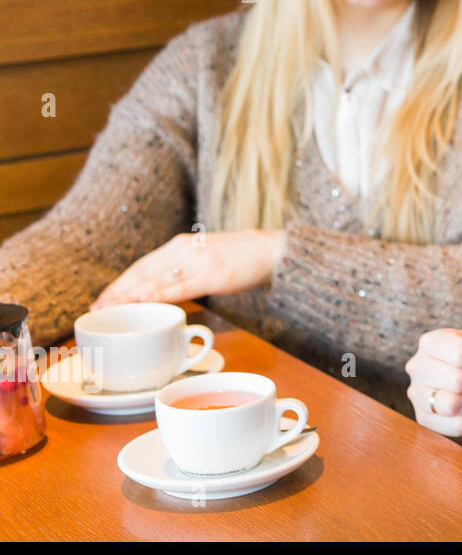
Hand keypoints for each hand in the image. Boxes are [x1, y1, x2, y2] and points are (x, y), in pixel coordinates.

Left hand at [89, 230, 285, 309]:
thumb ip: (184, 267)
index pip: (142, 265)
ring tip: (110, 309)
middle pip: (142, 272)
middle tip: (95, 308)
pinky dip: (157, 295)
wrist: (274, 251)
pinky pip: (178, 287)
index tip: (102, 298)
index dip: (120, 282)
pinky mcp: (212, 274)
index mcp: (181, 245)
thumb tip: (163, 288)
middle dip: (117, 291)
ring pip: (155, 280)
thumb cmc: (242, 257)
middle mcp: (185, 250)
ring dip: (129, 296)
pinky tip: (142, 303)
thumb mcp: (206, 256)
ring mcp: (198, 262)